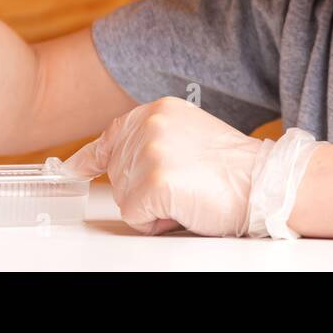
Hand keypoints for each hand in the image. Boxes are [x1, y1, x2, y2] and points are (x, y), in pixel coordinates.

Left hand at [62, 97, 270, 235]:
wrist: (264, 183)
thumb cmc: (234, 169)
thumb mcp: (188, 137)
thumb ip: (152, 141)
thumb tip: (119, 162)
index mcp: (157, 110)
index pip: (111, 135)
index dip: (88, 157)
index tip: (69, 168)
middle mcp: (149, 124)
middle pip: (117, 174)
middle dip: (144, 190)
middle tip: (185, 185)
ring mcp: (149, 151)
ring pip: (124, 197)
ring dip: (152, 207)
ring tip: (188, 194)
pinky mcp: (153, 181)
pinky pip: (135, 216)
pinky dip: (156, 223)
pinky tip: (183, 207)